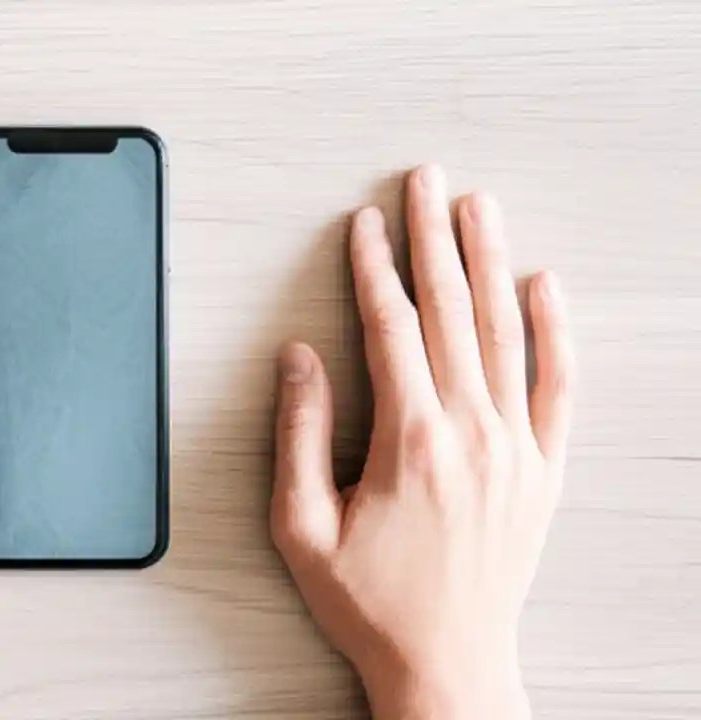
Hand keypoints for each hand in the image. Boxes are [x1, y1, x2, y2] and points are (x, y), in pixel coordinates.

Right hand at [270, 165, 572, 718]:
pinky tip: (546, 287)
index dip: (373, 268)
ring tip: (478, 208)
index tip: (364, 223)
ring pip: (504, 333)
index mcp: (411, 440)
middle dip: (433, 239)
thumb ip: (300, 435)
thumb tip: (300, 359)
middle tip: (425, 181)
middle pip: (451, 311)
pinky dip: (555, 332)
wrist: (447, 662)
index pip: (390, 328)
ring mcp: (516, 448)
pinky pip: (558, 385)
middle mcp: (472, 431)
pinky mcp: (543, 469)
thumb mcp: (302, 526)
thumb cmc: (370, 601)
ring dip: (489, 263)